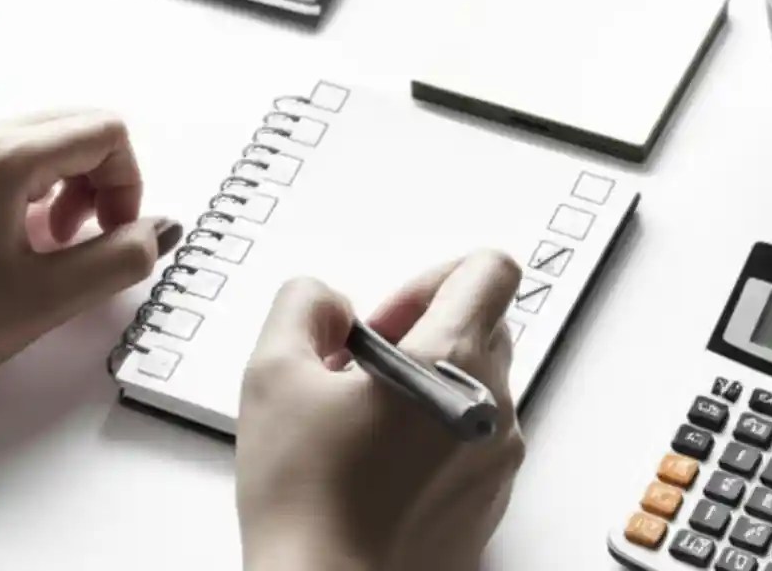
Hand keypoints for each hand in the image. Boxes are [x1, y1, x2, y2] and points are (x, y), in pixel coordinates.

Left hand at [0, 110, 181, 438]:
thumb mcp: (48, 299)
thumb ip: (121, 260)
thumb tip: (161, 231)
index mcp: (6, 157)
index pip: (107, 133)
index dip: (130, 185)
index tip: (119, 236)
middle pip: (81, 129)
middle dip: (107, 183)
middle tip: (97, 242)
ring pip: (52, 145)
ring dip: (76, 190)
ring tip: (60, 249)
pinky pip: (18, 164)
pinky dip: (44, 195)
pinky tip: (27, 248)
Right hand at [237, 251, 525, 570]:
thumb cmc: (307, 502)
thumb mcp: (273, 373)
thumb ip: (303, 305)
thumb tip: (328, 302)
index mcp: (453, 362)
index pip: (490, 269)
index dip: (433, 276)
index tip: (388, 317)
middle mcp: (493, 406)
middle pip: (482, 325)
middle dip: (421, 330)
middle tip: (360, 369)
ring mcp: (498, 458)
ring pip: (476, 383)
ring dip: (424, 383)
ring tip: (360, 422)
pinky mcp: (489, 499)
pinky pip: (473, 438)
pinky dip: (433, 433)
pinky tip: (377, 463)